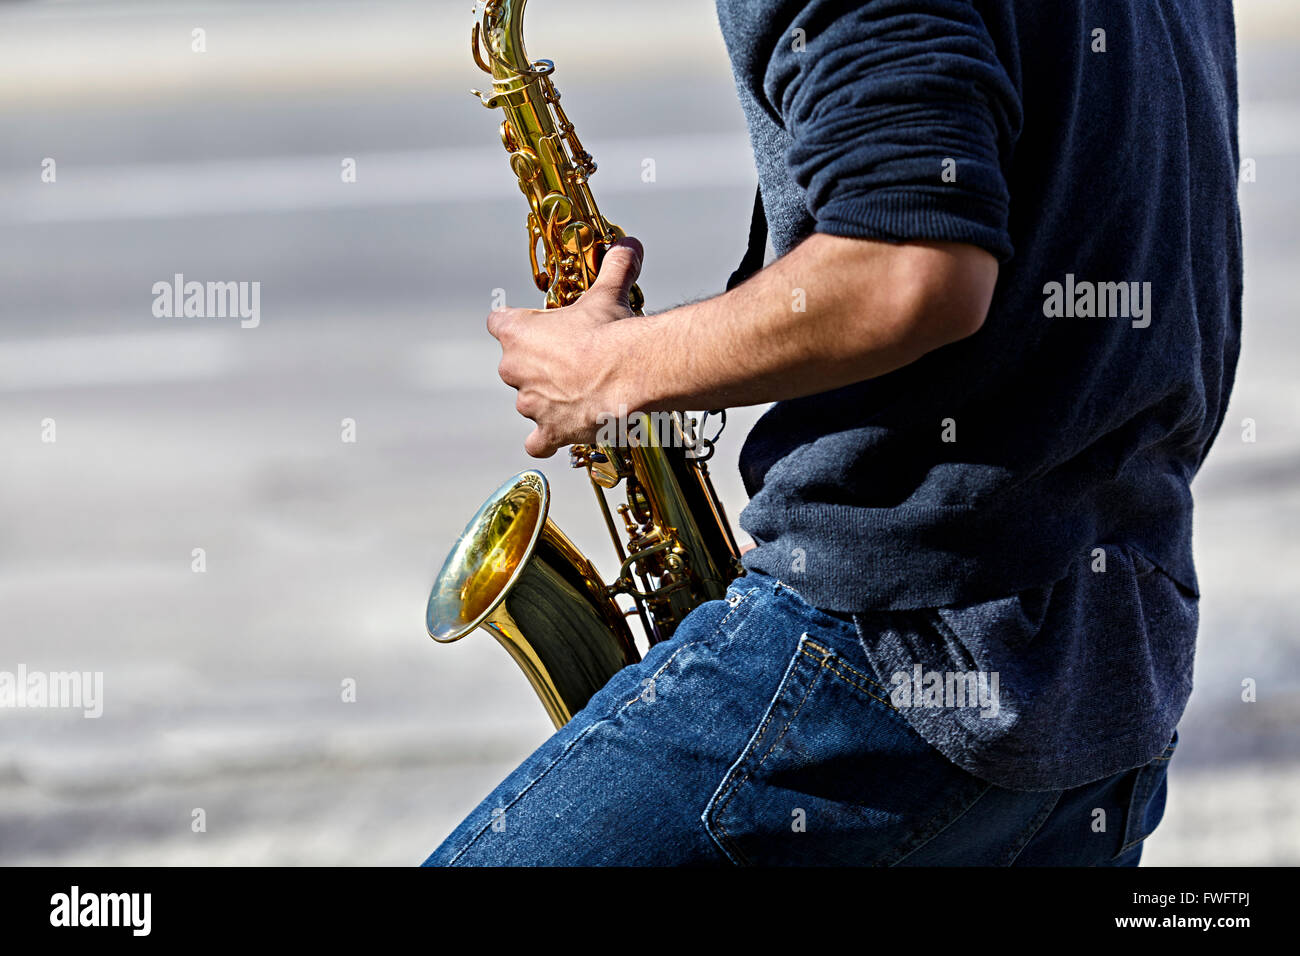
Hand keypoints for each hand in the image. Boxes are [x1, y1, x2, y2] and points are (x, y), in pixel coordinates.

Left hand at [488, 238, 643, 457]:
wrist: (628, 373)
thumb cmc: (611, 333)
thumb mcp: (610, 292)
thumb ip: (615, 268)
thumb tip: (630, 246)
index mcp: (518, 333)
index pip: (498, 323)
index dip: (515, 325)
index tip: (533, 327)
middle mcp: (515, 370)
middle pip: (513, 367)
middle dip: (538, 366)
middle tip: (571, 361)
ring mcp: (530, 403)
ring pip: (529, 403)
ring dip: (548, 400)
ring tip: (580, 393)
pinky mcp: (549, 431)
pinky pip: (538, 442)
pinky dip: (547, 441)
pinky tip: (563, 435)